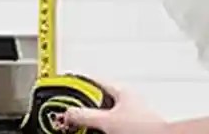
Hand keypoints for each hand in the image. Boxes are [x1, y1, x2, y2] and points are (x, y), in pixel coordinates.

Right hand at [52, 79, 168, 133]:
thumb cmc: (146, 127)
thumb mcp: (107, 121)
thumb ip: (85, 115)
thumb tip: (68, 112)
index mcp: (120, 89)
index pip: (91, 79)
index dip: (74, 81)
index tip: (61, 85)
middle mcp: (127, 98)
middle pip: (96, 96)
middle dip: (82, 103)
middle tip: (68, 110)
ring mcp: (131, 112)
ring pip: (103, 110)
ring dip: (91, 116)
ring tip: (81, 123)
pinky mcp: (133, 125)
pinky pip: (110, 121)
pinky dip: (101, 124)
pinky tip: (97, 130)